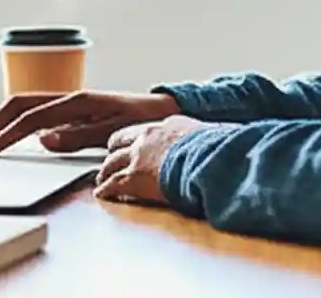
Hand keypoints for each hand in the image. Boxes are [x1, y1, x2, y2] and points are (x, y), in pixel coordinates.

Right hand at [0, 90, 180, 155]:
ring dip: (1, 122)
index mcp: (76, 102)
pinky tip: (8, 138)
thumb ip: (79, 136)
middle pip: (18, 105)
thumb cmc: (142, 120)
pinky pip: (36, 114)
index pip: (30, 118)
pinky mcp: (70, 111)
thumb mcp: (113, 131)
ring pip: (24, 107)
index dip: (6, 135)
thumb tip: (43, 139)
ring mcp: (67, 104)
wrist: (161, 110)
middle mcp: (68, 99)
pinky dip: (16, 123)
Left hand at [92, 115, 209, 204]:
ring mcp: (138, 156)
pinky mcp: (134, 177)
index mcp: (168, 126)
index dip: (137, 140)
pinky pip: (113, 184)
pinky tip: (102, 195)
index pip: (145, 132)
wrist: (209, 161)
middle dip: (114, 152)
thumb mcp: (211, 138)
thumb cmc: (217, 152)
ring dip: (105, 172)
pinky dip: (106, 190)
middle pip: (120, 141)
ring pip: (111, 163)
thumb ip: (204, 144)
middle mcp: (148, 137)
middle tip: (111, 160)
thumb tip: (218, 150)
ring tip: (102, 179)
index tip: (134, 146)